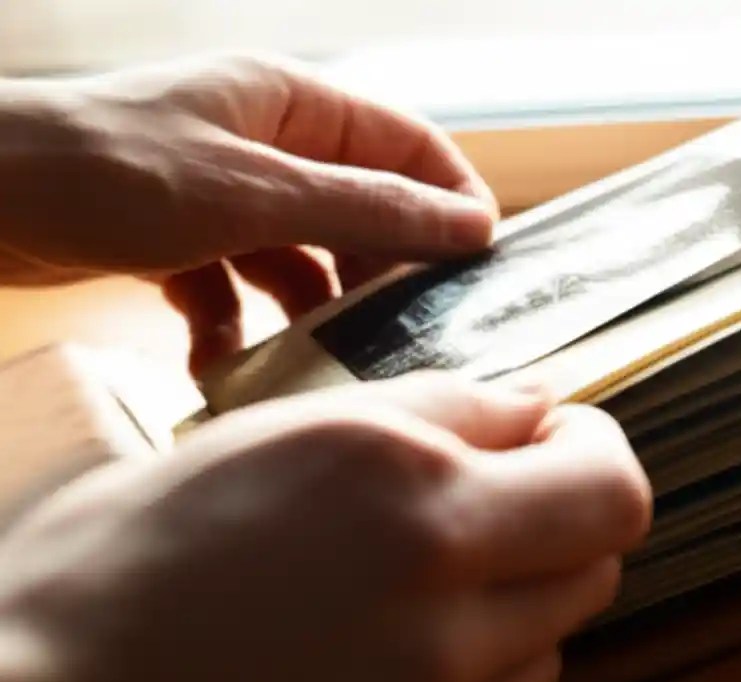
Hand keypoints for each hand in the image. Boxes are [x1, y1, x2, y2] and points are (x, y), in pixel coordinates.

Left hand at [0, 54, 498, 373]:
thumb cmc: (100, 169)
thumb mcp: (252, 195)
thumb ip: (365, 210)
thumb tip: (468, 224)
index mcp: (291, 104)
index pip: (408, 144)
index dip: (452, 199)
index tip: (481, 264)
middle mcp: (263, 142)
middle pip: (360, 206)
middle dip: (378, 268)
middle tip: (401, 328)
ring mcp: (220, 190)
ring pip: (301, 255)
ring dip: (305, 309)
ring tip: (313, 357)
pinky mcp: (177, 237)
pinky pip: (236, 287)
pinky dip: (236, 327)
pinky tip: (222, 361)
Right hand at [0, 374, 650, 681]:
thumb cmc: (139, 559)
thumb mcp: (287, 434)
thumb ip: (440, 410)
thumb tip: (539, 407)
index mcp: (414, 499)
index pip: (610, 486)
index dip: (595, 452)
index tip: (557, 439)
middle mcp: (443, 610)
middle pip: (599, 563)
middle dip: (563, 516)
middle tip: (495, 495)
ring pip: (556, 638)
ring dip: (523, 594)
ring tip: (428, 574)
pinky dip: (483, 664)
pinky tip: (404, 641)